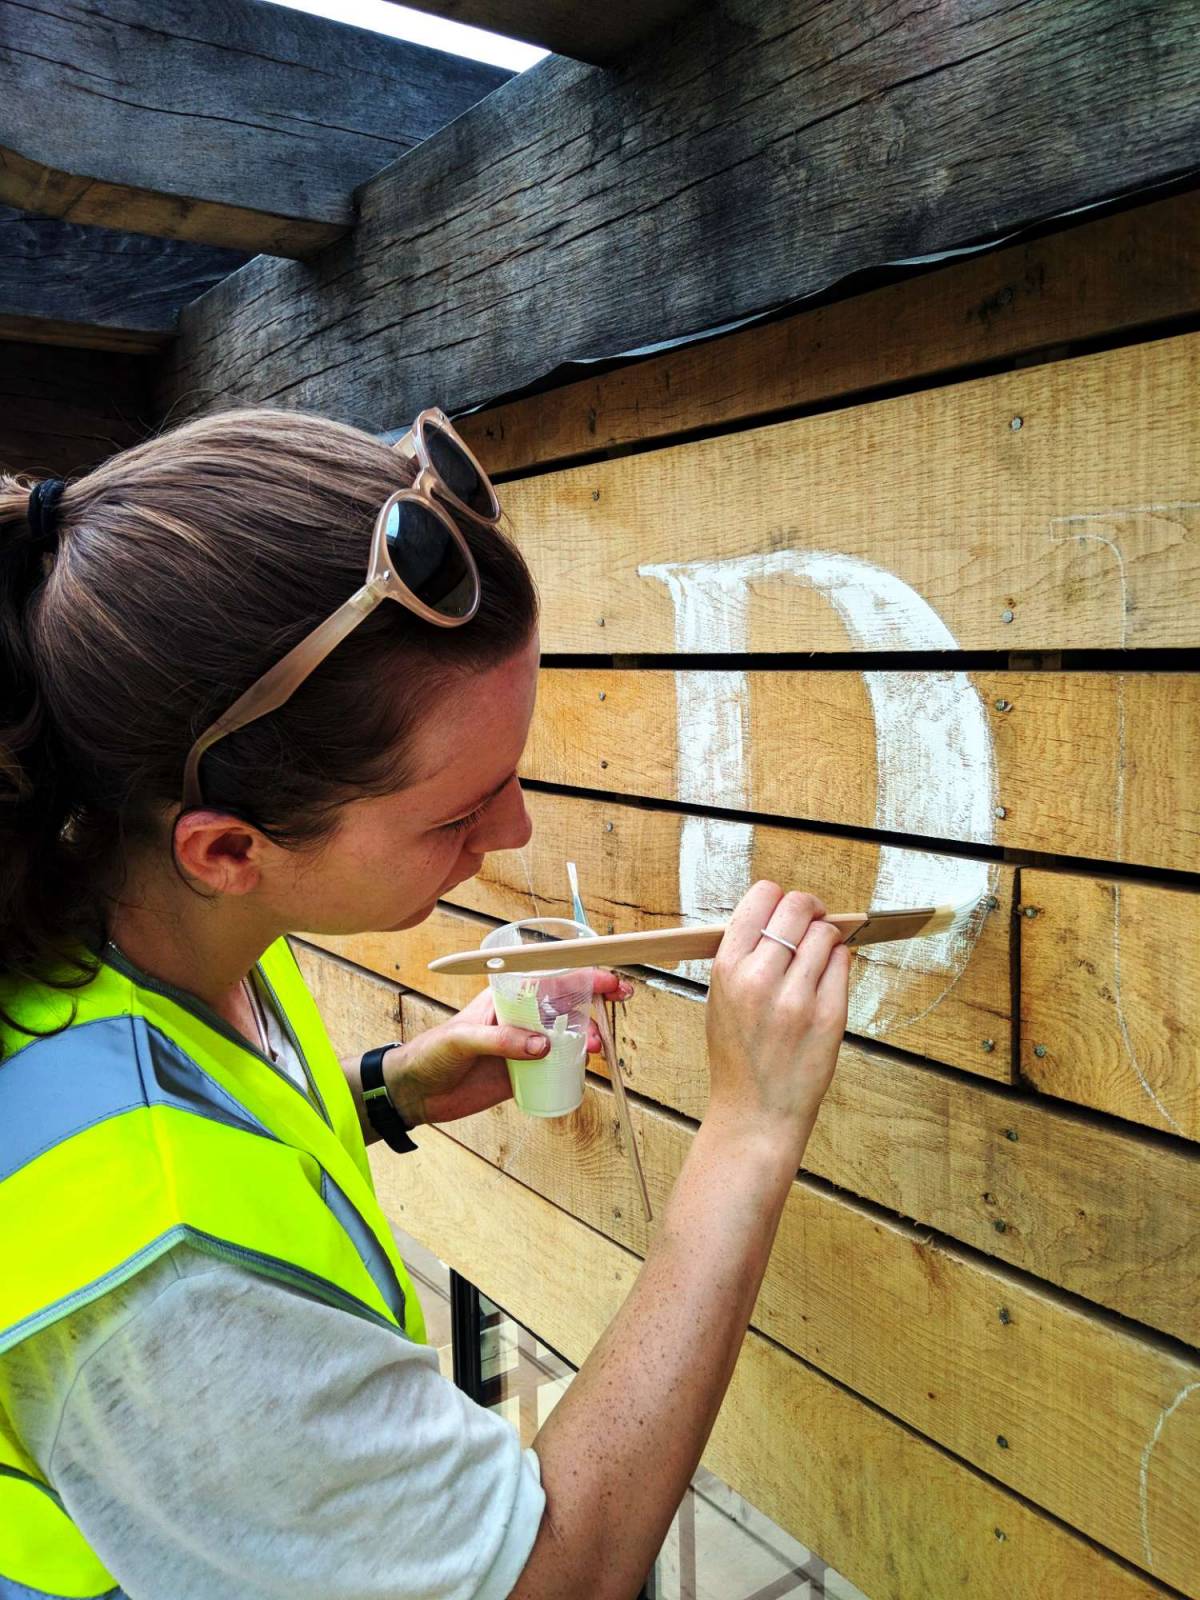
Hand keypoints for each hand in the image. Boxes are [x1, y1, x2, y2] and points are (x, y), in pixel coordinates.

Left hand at [383, 969, 633, 1126]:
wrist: (414, 1093)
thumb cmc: (430, 1054)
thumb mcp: (463, 1040)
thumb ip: (502, 1040)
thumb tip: (544, 1047)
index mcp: (505, 997)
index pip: (549, 979)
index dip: (581, 975)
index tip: (607, 980)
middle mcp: (520, 1018)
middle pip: (566, 1004)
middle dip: (594, 1003)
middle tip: (613, 1007)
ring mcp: (524, 1046)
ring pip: (566, 1036)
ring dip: (587, 1037)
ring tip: (593, 1049)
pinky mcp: (523, 1074)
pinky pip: (556, 1068)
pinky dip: (574, 1067)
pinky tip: (584, 1069)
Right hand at [704, 881, 850, 1155]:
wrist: (755, 1112)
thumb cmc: (738, 1057)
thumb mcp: (721, 999)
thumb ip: (744, 956)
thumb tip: (778, 917)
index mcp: (727, 968)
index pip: (760, 899)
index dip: (777, 897)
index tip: (784, 908)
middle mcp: (760, 978)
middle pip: (797, 907)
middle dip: (809, 908)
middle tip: (812, 921)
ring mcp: (797, 998)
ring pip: (825, 933)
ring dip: (826, 937)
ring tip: (818, 956)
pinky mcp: (829, 1015)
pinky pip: (843, 963)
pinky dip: (839, 961)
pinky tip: (828, 975)